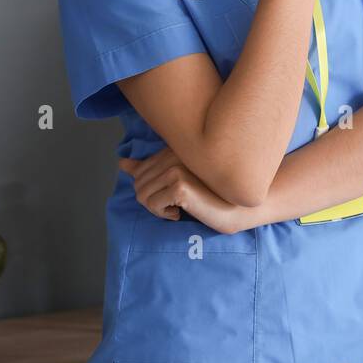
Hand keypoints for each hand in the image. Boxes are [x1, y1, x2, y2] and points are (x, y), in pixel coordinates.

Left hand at [118, 149, 248, 234]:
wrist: (241, 207)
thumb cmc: (212, 194)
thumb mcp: (178, 179)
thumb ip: (150, 168)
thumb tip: (121, 163)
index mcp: (173, 149)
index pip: (140, 171)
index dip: (152, 190)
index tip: (174, 196)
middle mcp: (174, 153)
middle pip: (138, 185)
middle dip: (153, 200)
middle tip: (176, 205)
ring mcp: (176, 168)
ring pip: (142, 195)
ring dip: (158, 208)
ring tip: (179, 207)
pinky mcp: (179, 185)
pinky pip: (152, 205)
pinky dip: (164, 214)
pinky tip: (183, 212)